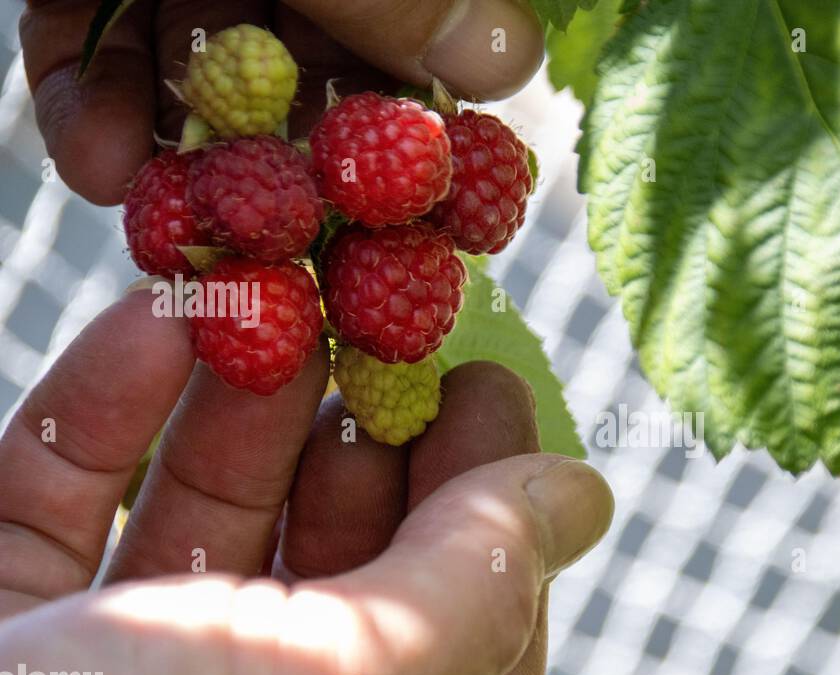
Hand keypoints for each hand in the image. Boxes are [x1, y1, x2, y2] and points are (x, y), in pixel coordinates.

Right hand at [0, 293, 612, 674]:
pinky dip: (110, 411)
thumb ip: (476, 584)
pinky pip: (71, 504)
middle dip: (365, 441)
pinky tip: (157, 319)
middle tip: (389, 325)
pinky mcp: (13, 637)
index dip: (497, 521)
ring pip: (210, 521)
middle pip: (348, 570)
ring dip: (243, 402)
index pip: (482, 648)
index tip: (487, 394)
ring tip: (281, 298)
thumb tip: (586, 497)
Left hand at [20, 0, 545, 204]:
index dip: (434, 125)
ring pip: (210, 51)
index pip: (435, 23)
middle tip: (289, 254)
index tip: (429, 226)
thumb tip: (509, 61)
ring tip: (164, 225)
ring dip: (189, 152)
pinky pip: (103, 22)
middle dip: (301, 162)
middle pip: (326, 51)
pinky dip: (97, 99)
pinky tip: (99, 165)